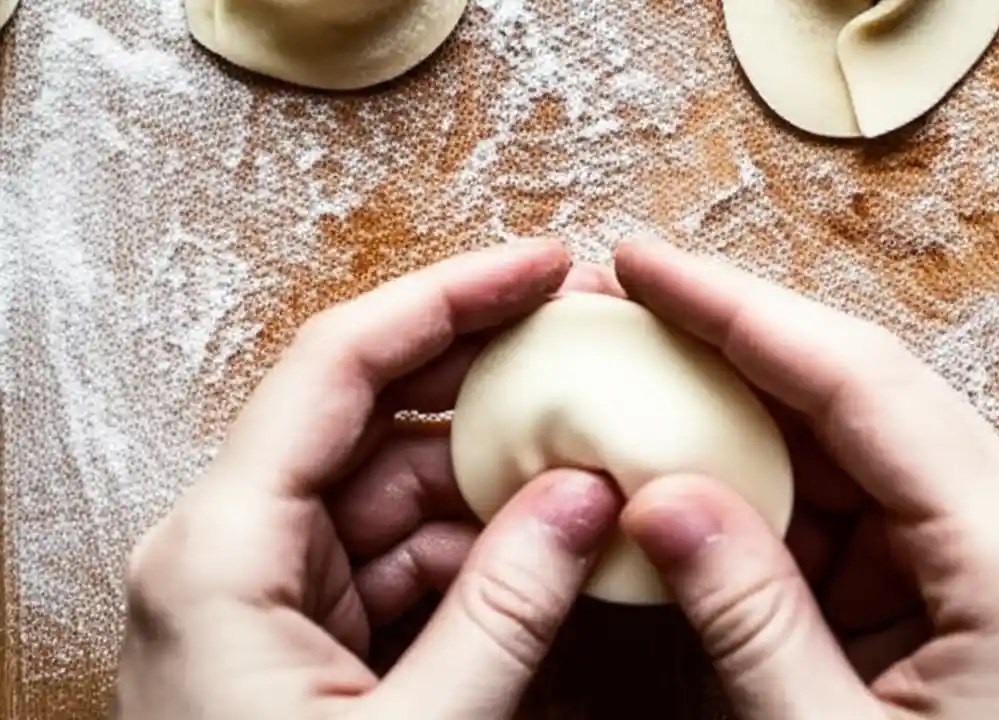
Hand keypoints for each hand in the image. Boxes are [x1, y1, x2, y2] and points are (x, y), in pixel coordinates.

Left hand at [115, 242, 623, 719]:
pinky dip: (477, 551)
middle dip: (486, 383)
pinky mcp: (305, 638)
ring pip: (395, 493)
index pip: (342, 367)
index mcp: (223, 550)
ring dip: (496, 480)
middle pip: (372, 419)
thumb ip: (508, 609)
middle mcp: (233, 551)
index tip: (542, 269)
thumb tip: (588, 496)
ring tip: (590, 464)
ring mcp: (269, 595)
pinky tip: (548, 547)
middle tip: (583, 349)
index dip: (450, 298)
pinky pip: (400, 561)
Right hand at [612, 241, 998, 719]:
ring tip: (630, 384)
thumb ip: (749, 622)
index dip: (736, 311)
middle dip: (725, 344)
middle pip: (848, 386)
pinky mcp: (947, 565)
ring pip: (838, 435)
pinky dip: (759, 485)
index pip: (855, 379)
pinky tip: (686, 476)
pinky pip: (841, 495)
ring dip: (733, 413)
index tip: (643, 266)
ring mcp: (980, 536)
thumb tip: (657, 496)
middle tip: (618, 306)